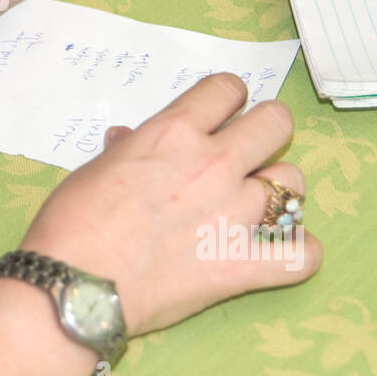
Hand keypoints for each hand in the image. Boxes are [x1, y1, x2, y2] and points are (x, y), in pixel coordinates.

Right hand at [20, 73, 321, 335]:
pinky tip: (278, 252)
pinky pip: (303, 254)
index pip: (226, 89)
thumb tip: (129, 139)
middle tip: (246, 152)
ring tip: (257, 205)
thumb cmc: (74, 223)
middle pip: (276, 123)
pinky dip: (296, 253)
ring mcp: (235, 214)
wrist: (77, 286)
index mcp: (174, 132)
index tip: (221, 115)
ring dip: (277, 191)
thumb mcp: (96, 168)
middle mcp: (214, 164)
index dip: (226, 100)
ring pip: (294, 182)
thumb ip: (129, 149)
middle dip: (264, 132)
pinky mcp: (243, 264)